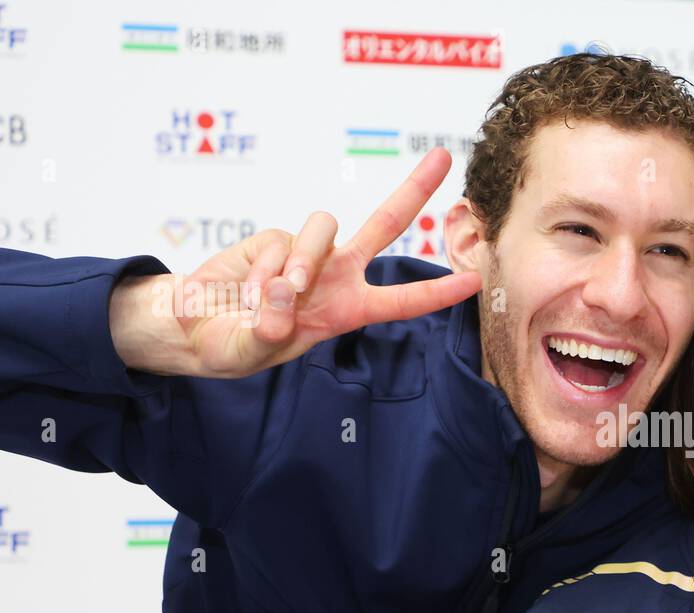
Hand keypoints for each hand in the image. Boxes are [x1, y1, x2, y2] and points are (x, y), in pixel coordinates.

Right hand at [110, 148, 481, 377]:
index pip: (401, 300)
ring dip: (303, 263)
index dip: (437, 292)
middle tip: (444, 155)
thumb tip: (286, 290)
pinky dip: (266, 268)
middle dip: (413, 189)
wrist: (194, 328)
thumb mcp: (254, 351)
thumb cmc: (235, 344)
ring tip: (277, 297)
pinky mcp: (274, 239)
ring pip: (325, 229)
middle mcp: (336, 275)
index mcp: (348, 310)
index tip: (474, 280)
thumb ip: (269, 329)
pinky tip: (249, 291)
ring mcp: (307, 254)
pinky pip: (282, 242)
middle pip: (384, 224)